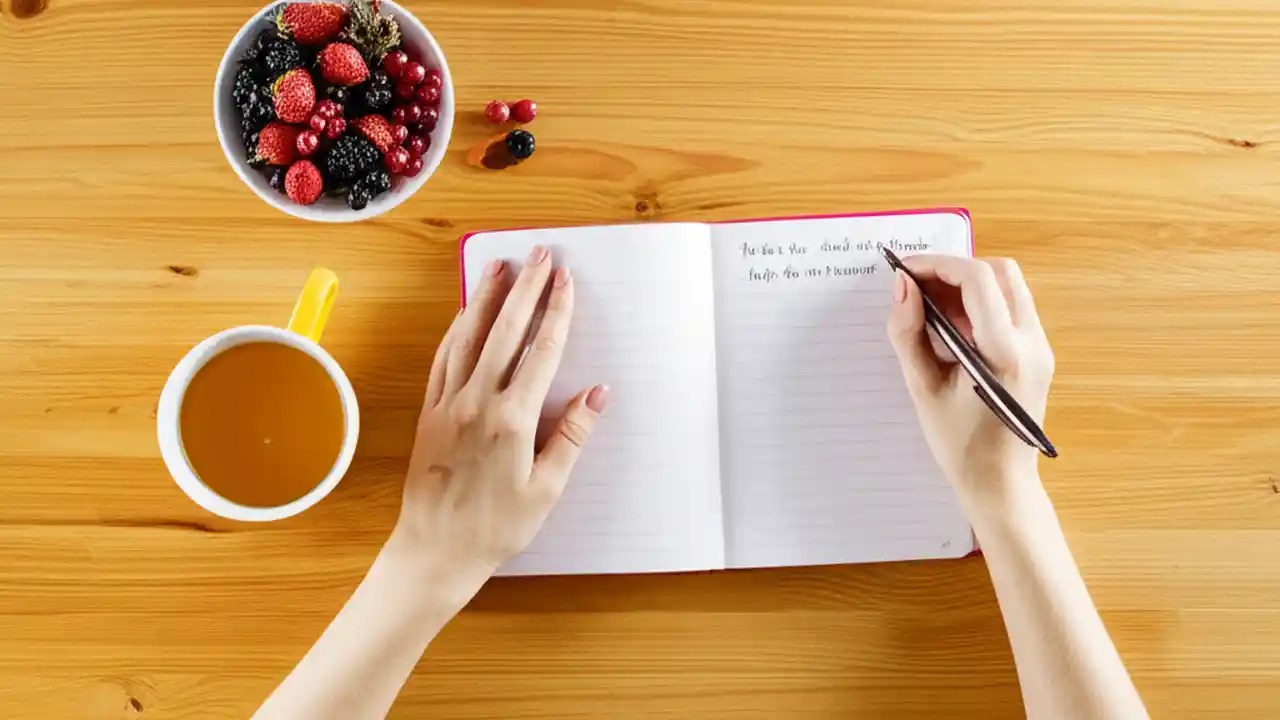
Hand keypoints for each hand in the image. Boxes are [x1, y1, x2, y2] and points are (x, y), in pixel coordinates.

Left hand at [394, 246, 608, 596]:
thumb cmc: (496, 528)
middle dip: (525, 289)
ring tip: (500, 266)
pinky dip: (456, 331)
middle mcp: (477, 403)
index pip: (541, 351)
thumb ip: (571, 436)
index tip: (565, 280)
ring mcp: (448, 405)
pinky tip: (464, 314)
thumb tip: (597, 393)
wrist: (435, 551)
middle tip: (539, 255)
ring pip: (468, 338)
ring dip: (486, 298)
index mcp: (512, 421)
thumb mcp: (546, 489)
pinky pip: (442, 360)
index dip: (556, 312)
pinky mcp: (428, 414)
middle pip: (505, 332)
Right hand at [886, 255, 1053, 504]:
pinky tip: (952, 331)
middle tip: (918, 288)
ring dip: (968, 286)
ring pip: (1008, 287)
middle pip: (1000, 272)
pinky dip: (980, 305)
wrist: (1000, 484)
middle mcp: (1032, 343)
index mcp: (1005, 352)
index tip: (905, 272)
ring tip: (932, 313)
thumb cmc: (959, 446)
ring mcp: (1041, 347)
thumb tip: (902, 287)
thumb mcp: (922, 388)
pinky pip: (1011, 310)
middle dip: (954, 270)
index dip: (937, 265)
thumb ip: (908, 333)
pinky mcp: (1038, 353)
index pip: (977, 279)